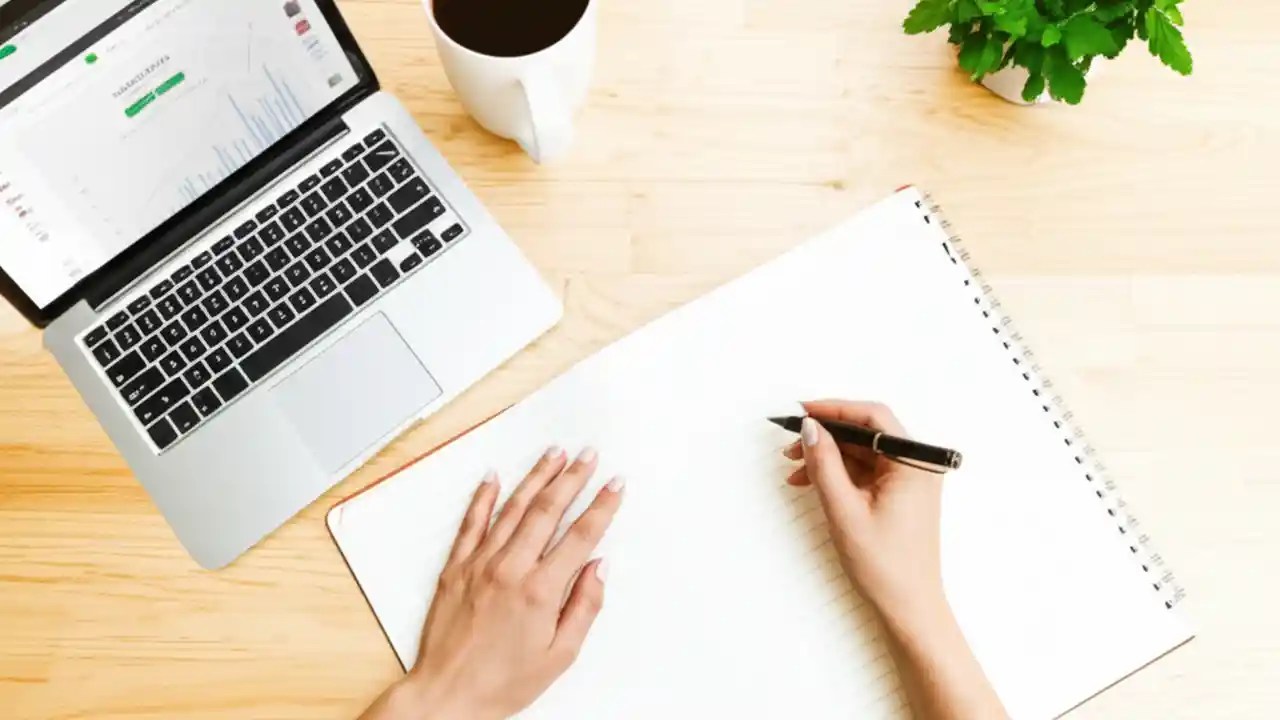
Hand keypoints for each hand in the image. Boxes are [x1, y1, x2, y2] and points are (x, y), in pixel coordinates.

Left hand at [360, 447, 623, 719]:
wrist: (446, 696)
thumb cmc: (502, 683)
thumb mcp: (559, 655)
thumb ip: (584, 607)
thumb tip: (599, 568)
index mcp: (540, 591)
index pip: (581, 535)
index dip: (602, 506)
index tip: (615, 485)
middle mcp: (509, 569)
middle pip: (548, 510)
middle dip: (573, 478)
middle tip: (589, 455)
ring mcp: (479, 564)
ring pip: (513, 508)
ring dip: (536, 477)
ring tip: (554, 454)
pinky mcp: (455, 568)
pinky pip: (471, 523)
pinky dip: (483, 497)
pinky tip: (493, 477)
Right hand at [783, 400, 944, 623]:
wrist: (909, 607)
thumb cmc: (883, 564)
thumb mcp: (844, 510)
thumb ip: (825, 464)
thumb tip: (810, 428)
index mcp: (913, 463)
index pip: (873, 417)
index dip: (834, 408)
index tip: (802, 412)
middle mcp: (916, 465)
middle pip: (866, 433)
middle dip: (826, 435)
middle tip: (791, 443)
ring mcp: (909, 480)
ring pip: (862, 452)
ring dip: (828, 456)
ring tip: (794, 468)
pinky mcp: (899, 495)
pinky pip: (865, 472)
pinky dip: (838, 473)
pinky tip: (810, 482)